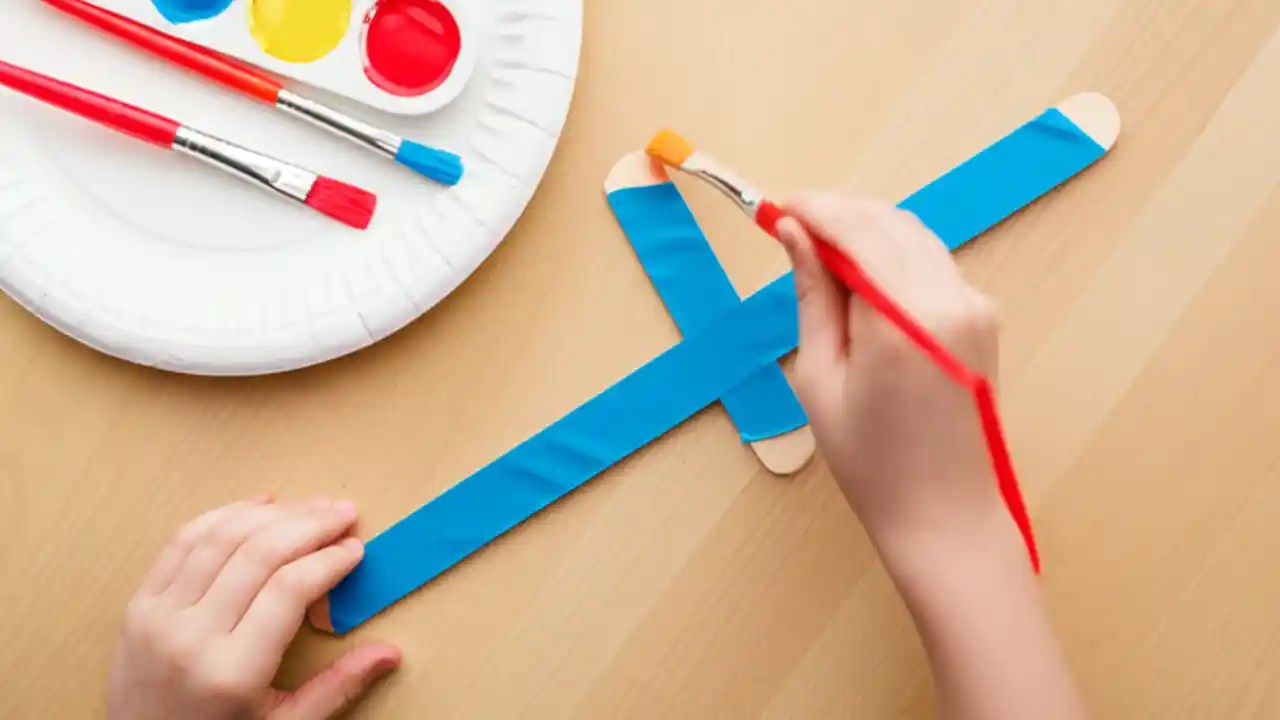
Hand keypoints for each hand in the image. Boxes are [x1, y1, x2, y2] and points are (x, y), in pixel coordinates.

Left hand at [108, 497, 400, 719]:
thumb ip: (337, 687)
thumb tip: (390, 653)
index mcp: (232, 673)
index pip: (289, 589)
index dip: (329, 560)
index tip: (355, 548)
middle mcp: (190, 638)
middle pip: (257, 554)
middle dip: (308, 524)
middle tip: (342, 512)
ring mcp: (158, 617)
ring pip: (220, 539)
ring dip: (270, 514)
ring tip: (308, 506)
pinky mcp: (138, 606)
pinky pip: (181, 543)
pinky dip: (221, 515)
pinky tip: (255, 508)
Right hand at [776, 195, 1010, 553]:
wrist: (945, 514)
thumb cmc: (870, 460)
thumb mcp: (820, 378)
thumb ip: (813, 296)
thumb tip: (796, 234)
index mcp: (904, 320)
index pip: (858, 230)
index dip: (815, 208)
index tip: (776, 205)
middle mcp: (951, 301)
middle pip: (890, 223)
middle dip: (840, 214)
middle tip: (792, 225)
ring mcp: (977, 307)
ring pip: (915, 238)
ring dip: (868, 232)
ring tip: (820, 253)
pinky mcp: (985, 318)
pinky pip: (933, 266)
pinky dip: (895, 257)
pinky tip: (862, 282)